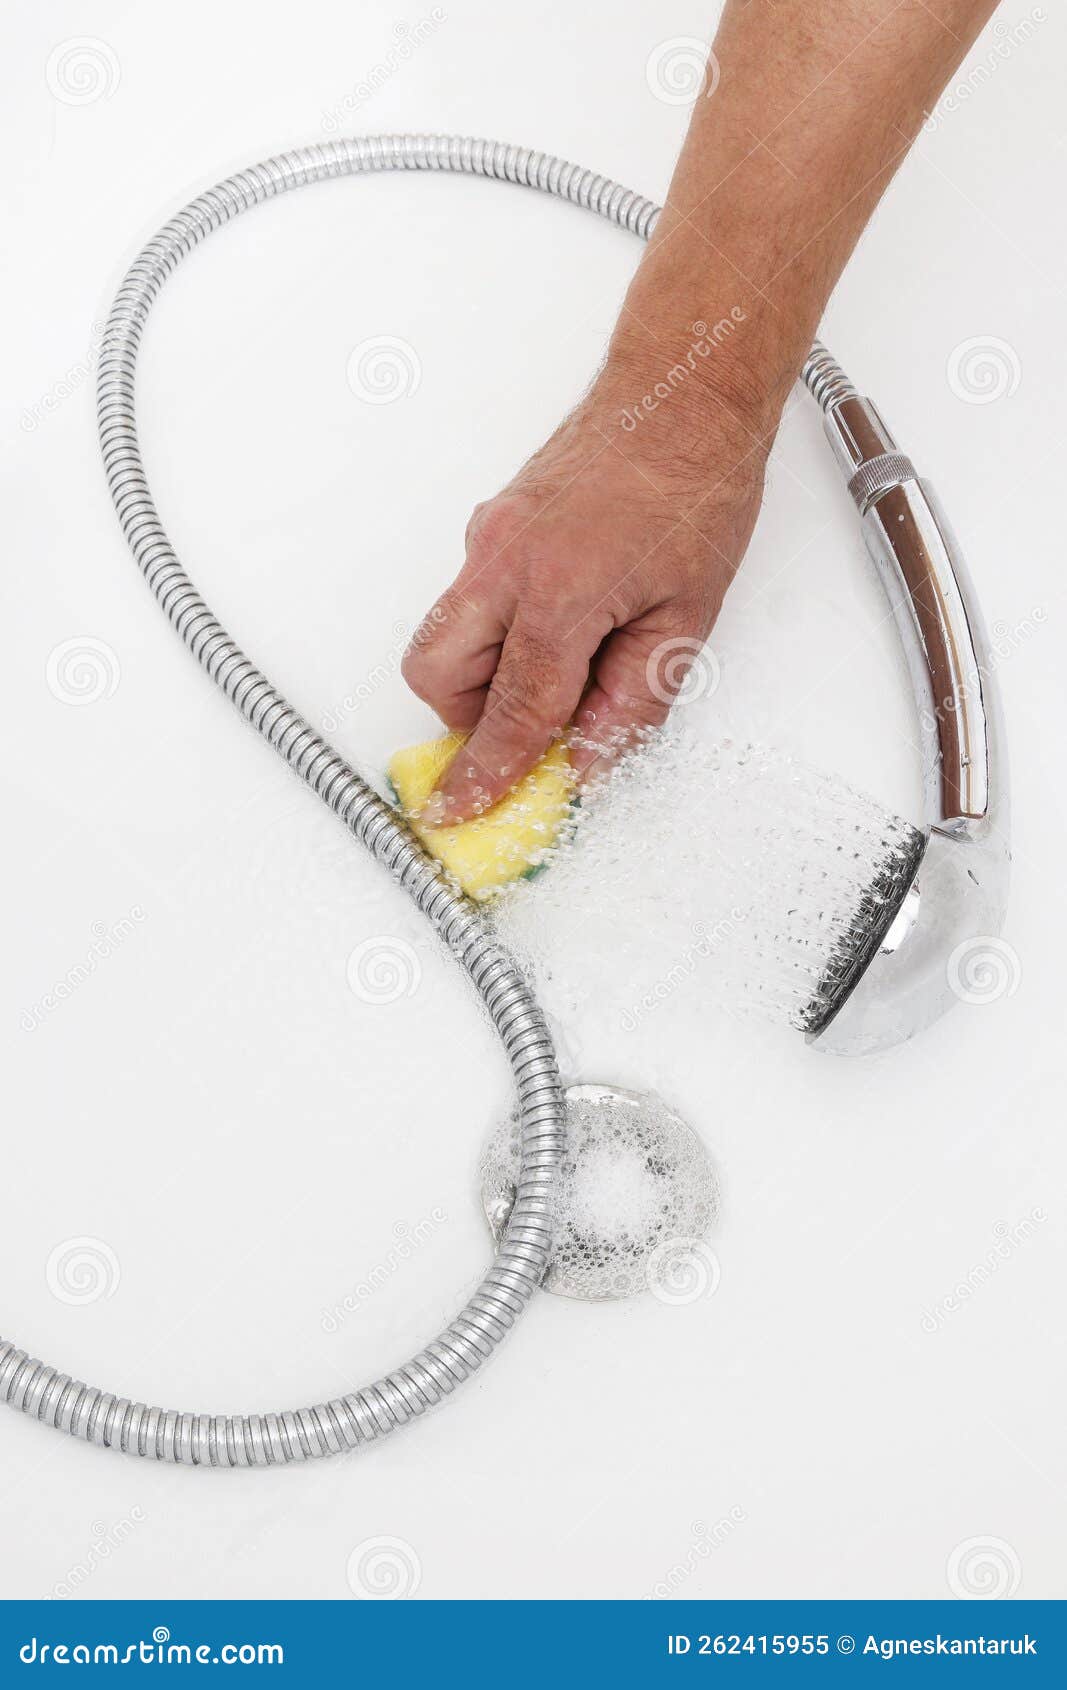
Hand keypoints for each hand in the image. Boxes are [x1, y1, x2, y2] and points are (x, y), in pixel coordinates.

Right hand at [402, 364, 768, 823]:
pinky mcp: (492, 523)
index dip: (483, 773)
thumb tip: (585, 761)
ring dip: (485, 673)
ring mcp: (489, 537)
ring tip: (566, 663)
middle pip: (437, 674)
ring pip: (445, 635)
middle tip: (532, 727)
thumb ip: (631, 703)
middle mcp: (505, 562)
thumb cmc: (696, 487)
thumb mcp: (686, 618)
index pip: (510, 711)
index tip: (455, 811)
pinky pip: (471, 598)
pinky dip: (500, 629)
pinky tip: (567, 617)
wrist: (684, 391)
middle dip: (471, 718)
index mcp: (560, 592)